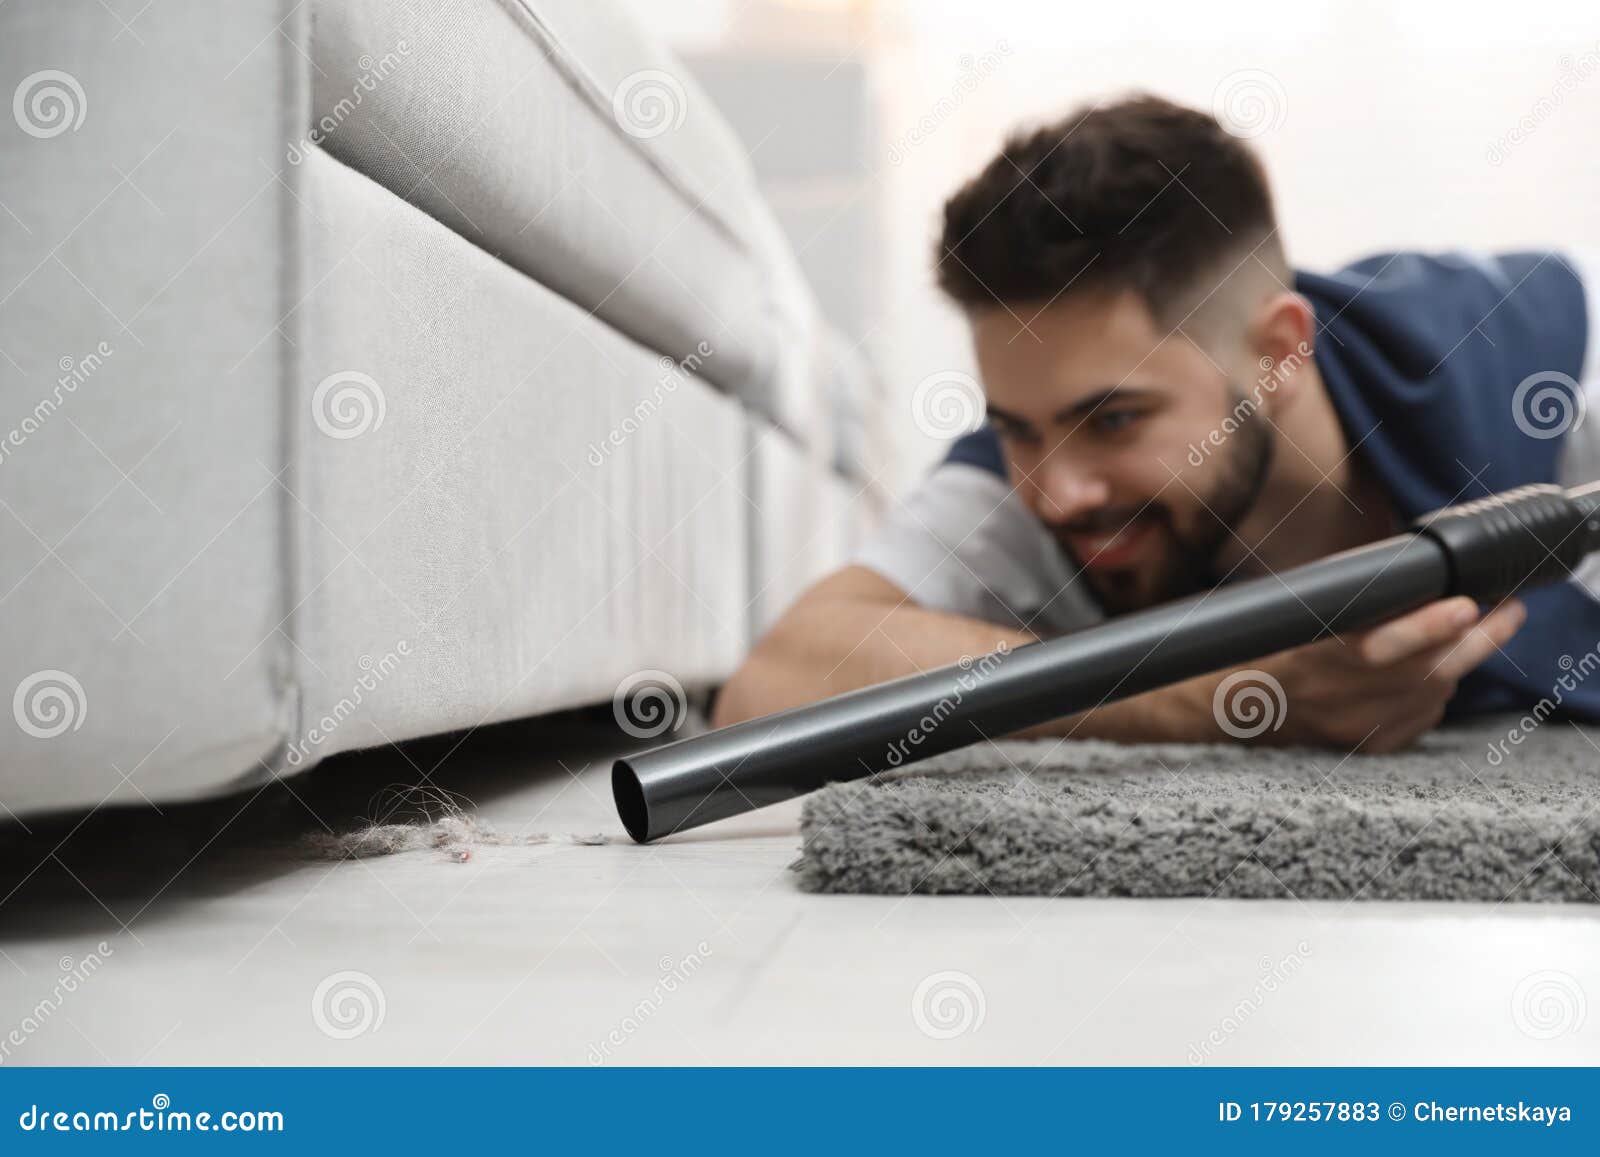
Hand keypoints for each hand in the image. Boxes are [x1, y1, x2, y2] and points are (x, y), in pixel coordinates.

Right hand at [1241, 596, 1526, 753]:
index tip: (1465, 605)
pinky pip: (1423, 715)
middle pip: (1425, 673)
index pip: (1375, 647)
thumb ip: (1359, 601)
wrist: (1244, 706)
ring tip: (1465, 634)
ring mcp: (1357, 728)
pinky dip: (1432, 691)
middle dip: (1478, 640)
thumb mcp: (1304, 611)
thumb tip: (1421, 578)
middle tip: (1509, 610)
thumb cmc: (1274, 645)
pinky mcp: (1370, 746)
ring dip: (1455, 660)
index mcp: (1311, 657)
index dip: (1425, 628)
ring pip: (1433, 692)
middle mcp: (1336, 699)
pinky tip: (1423, 676)